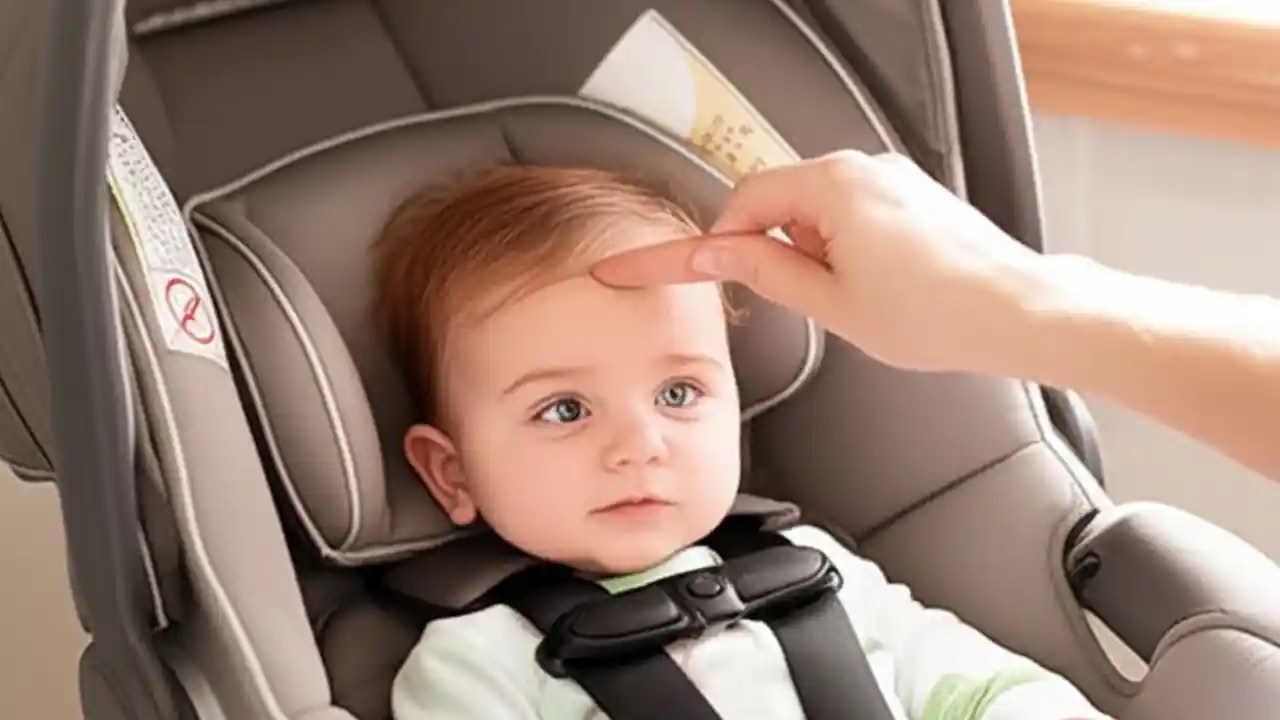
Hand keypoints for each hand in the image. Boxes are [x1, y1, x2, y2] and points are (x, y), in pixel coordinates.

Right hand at [590, 150, 1050, 373]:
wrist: (1020, 312)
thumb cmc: (941, 312)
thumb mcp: (831, 302)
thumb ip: (764, 271)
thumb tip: (717, 255)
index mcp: (835, 185)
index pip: (742, 205)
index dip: (705, 245)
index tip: (664, 265)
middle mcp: (863, 168)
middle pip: (777, 204)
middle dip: (773, 252)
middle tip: (799, 301)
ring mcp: (890, 179)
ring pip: (815, 212)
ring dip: (811, 253)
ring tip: (855, 302)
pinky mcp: (910, 195)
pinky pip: (850, 214)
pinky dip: (841, 247)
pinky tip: (875, 288)